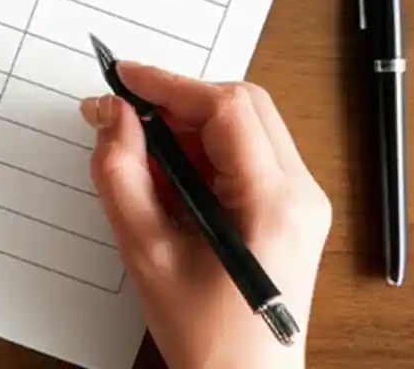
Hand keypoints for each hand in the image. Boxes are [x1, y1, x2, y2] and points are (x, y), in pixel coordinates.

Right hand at [82, 63, 331, 368]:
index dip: (170, 83)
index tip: (123, 78)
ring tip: (144, 159)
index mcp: (274, 202)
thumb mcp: (146, 252)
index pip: (226, 109)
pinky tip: (170, 180)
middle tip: (127, 116)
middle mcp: (300, 192)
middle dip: (179, 100)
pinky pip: (246, 153)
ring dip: (189, 126)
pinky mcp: (289, 208)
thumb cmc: (206, 334)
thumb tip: (111, 115)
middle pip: (242, 105)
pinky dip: (203, 151)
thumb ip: (121, 174)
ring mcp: (301, 199)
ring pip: (244, 125)